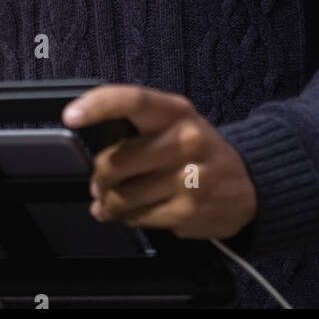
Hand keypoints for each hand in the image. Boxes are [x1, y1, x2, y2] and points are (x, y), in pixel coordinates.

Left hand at [62, 84, 257, 240]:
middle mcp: (185, 140)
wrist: (247, 185)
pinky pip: (137, 218)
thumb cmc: (199, 149)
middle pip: (115, 161)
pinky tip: (138, 212)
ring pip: (122, 196)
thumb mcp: (177, 123)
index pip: (133, 99)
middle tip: (100, 182)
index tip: (71, 115)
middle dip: (100, 176)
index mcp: (176, 111)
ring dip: (110, 203)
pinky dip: (130, 218)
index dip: (99, 105)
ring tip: (114, 201)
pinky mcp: (187, 211)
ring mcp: (188, 178)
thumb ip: (139, 127)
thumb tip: (92, 150)